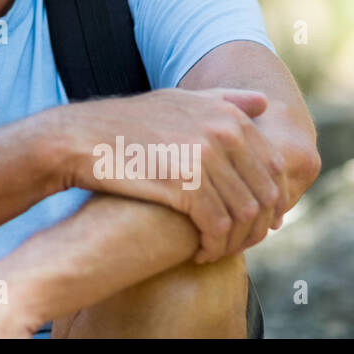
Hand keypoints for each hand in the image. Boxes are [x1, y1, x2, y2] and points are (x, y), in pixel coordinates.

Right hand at [59, 88, 288, 262]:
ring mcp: (206, 156)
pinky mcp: (185, 184)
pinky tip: (200, 254)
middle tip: (240, 244)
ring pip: (244, 214)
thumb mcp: (176, 100)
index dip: (272, 200)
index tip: (260, 222)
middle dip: (258, 227)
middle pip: (264, 193)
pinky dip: (215, 247)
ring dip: (237, 242)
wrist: (79, 138)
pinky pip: (218, 227)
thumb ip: (223, 99)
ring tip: (218, 251)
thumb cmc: (126, 124)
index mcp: (228, 114)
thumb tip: (264, 103)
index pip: (274, 166)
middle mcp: (224, 131)